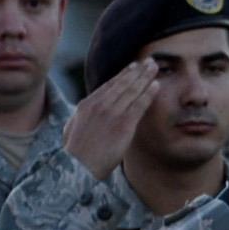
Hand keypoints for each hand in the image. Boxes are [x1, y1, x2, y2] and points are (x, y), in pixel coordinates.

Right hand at [60, 59, 160, 186]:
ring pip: (132, 90)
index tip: (133, 67)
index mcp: (87, 105)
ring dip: (145, 77)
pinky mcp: (123, 126)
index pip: (109, 85)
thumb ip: (80, 117)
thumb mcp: (71, 129)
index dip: (123, 74)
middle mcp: (100, 105)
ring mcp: (112, 114)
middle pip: (123, 83)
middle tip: (149, 61)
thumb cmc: (75, 154)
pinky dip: (148, 94)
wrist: (78, 168)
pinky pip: (139, 105)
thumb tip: (80, 113)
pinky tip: (156, 86)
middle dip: (137, 71)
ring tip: (155, 68)